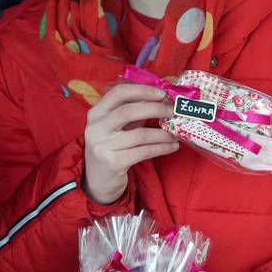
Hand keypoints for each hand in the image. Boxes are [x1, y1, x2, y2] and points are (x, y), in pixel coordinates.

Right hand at [83, 83, 178, 204]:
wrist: (98, 180)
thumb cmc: (111, 148)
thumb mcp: (117, 127)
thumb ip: (132, 112)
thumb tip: (159, 97)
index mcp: (96, 113)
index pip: (118, 93)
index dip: (141, 90)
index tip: (161, 93)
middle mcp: (96, 128)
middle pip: (129, 111)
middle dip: (156, 109)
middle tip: (173, 112)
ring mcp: (103, 146)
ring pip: (140, 135)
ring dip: (162, 133)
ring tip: (175, 134)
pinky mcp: (113, 163)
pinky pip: (143, 152)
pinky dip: (161, 148)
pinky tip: (172, 146)